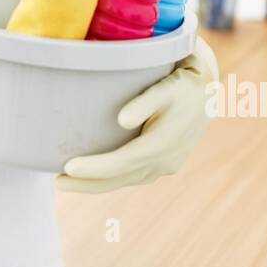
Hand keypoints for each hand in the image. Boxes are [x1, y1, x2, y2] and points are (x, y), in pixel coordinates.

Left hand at [55, 36, 218, 193]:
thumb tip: (122, 119)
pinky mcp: (166, 163)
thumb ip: (145, 102)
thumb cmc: (183, 83)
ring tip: (69, 181)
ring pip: (127, 181)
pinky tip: (96, 175)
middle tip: (57, 182)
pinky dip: (113, 178)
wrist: (209, 89)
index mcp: (162, 144)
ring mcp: (167, 165)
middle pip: (120, 179)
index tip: (67, 168)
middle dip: (88, 184)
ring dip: (98, 184)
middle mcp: (165, 161)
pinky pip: (134, 176)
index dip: (94, 168)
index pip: (121, 162)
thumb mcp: (167, 86)